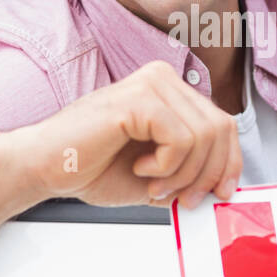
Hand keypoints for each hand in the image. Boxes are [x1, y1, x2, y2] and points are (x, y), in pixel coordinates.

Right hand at [14, 60, 242, 209]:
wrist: (46, 166)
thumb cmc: (91, 166)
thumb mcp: (158, 174)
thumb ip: (190, 171)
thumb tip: (223, 185)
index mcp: (169, 91)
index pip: (223, 122)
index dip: (229, 162)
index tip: (221, 192)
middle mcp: (163, 79)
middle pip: (220, 128)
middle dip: (207, 173)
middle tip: (182, 198)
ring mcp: (151, 84)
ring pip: (203, 135)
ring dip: (183, 174)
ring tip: (155, 185)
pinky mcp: (138, 99)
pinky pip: (180, 138)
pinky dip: (166, 166)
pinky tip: (141, 168)